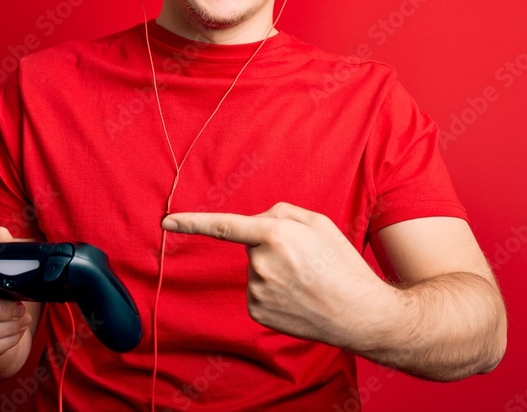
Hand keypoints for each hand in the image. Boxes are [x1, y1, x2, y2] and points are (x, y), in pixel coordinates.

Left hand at [162, 202, 387, 347]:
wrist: (360, 313)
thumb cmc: (343, 264)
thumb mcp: (320, 223)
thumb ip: (283, 212)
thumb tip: (258, 221)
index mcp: (275, 234)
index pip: (225, 226)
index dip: (192, 222)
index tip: (166, 221)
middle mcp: (260, 263)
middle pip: (252, 243)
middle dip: (272, 243)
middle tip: (306, 258)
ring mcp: (257, 290)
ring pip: (256, 267)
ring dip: (275, 268)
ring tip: (306, 279)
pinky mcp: (257, 311)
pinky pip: (257, 290)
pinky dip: (273, 290)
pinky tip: (297, 296)